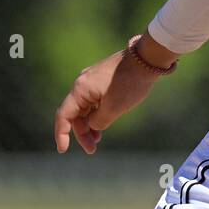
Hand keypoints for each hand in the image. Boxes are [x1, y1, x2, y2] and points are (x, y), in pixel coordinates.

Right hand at [53, 34, 173, 154]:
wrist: (147, 58)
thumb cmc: (130, 83)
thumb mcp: (114, 109)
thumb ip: (98, 122)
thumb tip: (92, 125)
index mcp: (80, 89)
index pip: (63, 115)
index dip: (61, 134)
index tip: (63, 150)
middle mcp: (82, 83)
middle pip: (75, 113)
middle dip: (82, 133)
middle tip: (92, 149)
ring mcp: (92, 80)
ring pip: (85, 107)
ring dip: (90, 124)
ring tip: (98, 139)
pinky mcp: (103, 79)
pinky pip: (94, 100)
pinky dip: (96, 113)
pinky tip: (104, 123)